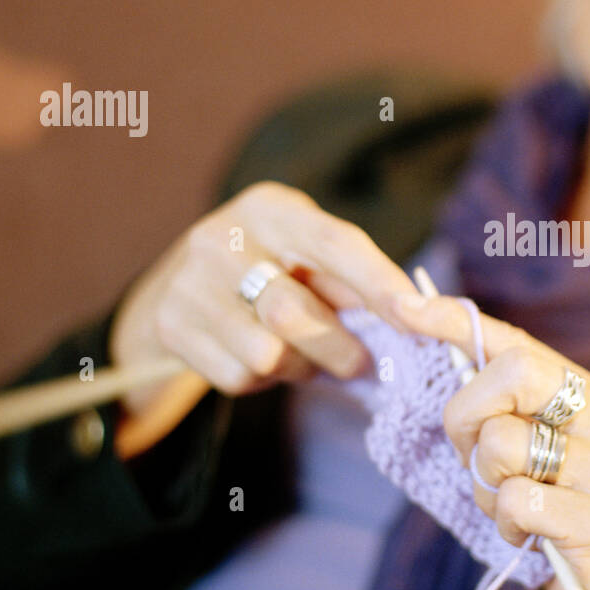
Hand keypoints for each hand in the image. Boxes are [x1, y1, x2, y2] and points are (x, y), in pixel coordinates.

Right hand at [109, 182, 417, 434]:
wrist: (179, 283)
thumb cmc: (273, 265)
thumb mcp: (308, 252)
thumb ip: (351, 278)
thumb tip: (415, 317)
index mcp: (272, 209)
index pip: (334, 244)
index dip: (379, 283)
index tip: (417, 317)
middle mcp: (222, 238)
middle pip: (294, 313)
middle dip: (339, 348)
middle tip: (362, 362)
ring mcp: (189, 284)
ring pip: (267, 354)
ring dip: (300, 367)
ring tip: (302, 353)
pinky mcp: (171, 327)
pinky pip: (239, 378)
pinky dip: (263, 380)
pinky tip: (260, 356)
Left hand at [389, 291, 589, 589]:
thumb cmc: (567, 531)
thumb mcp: (544, 460)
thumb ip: (512, 413)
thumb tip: (443, 354)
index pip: (520, 342)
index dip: (456, 320)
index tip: (404, 306)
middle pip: (511, 374)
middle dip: (465, 414)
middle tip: (473, 458)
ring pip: (502, 444)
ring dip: (485, 487)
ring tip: (512, 510)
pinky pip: (514, 501)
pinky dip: (504, 524)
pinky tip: (526, 539)